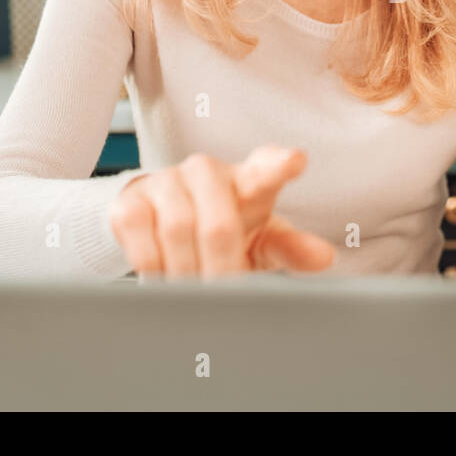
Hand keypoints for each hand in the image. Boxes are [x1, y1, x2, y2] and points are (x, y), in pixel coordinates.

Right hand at [108, 145, 335, 278]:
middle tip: (221, 294)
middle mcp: (208, 172)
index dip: (281, 164)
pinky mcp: (131, 199)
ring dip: (186, 273)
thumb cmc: (227, 228)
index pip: (268, 167)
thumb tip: (324, 257)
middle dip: (221, 270)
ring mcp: (167, 180)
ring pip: (178, 232)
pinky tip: (162, 277)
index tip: (295, 161)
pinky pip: (140, 238)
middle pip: (219, 226)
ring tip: (193, 291)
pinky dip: (153, 268)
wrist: (162, 224)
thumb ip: (291, 248)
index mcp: (250, 180)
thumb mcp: (262, 240)